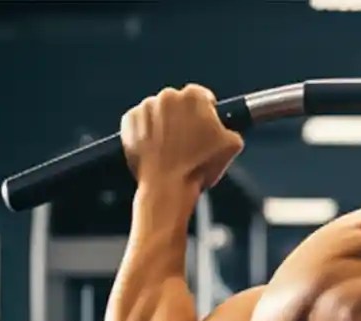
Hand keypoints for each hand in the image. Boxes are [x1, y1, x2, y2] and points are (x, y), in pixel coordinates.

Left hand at [121, 84, 244, 191]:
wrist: (167, 186)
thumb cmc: (199, 166)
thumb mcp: (231, 146)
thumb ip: (230, 129)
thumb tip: (224, 129)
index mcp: (194, 97)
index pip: (203, 96)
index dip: (206, 111)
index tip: (205, 124)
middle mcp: (167, 96)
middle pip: (179, 103)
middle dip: (183, 117)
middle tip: (188, 140)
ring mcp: (145, 108)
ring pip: (158, 111)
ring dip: (164, 123)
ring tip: (170, 147)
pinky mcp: (129, 121)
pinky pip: (140, 122)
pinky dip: (146, 131)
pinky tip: (156, 148)